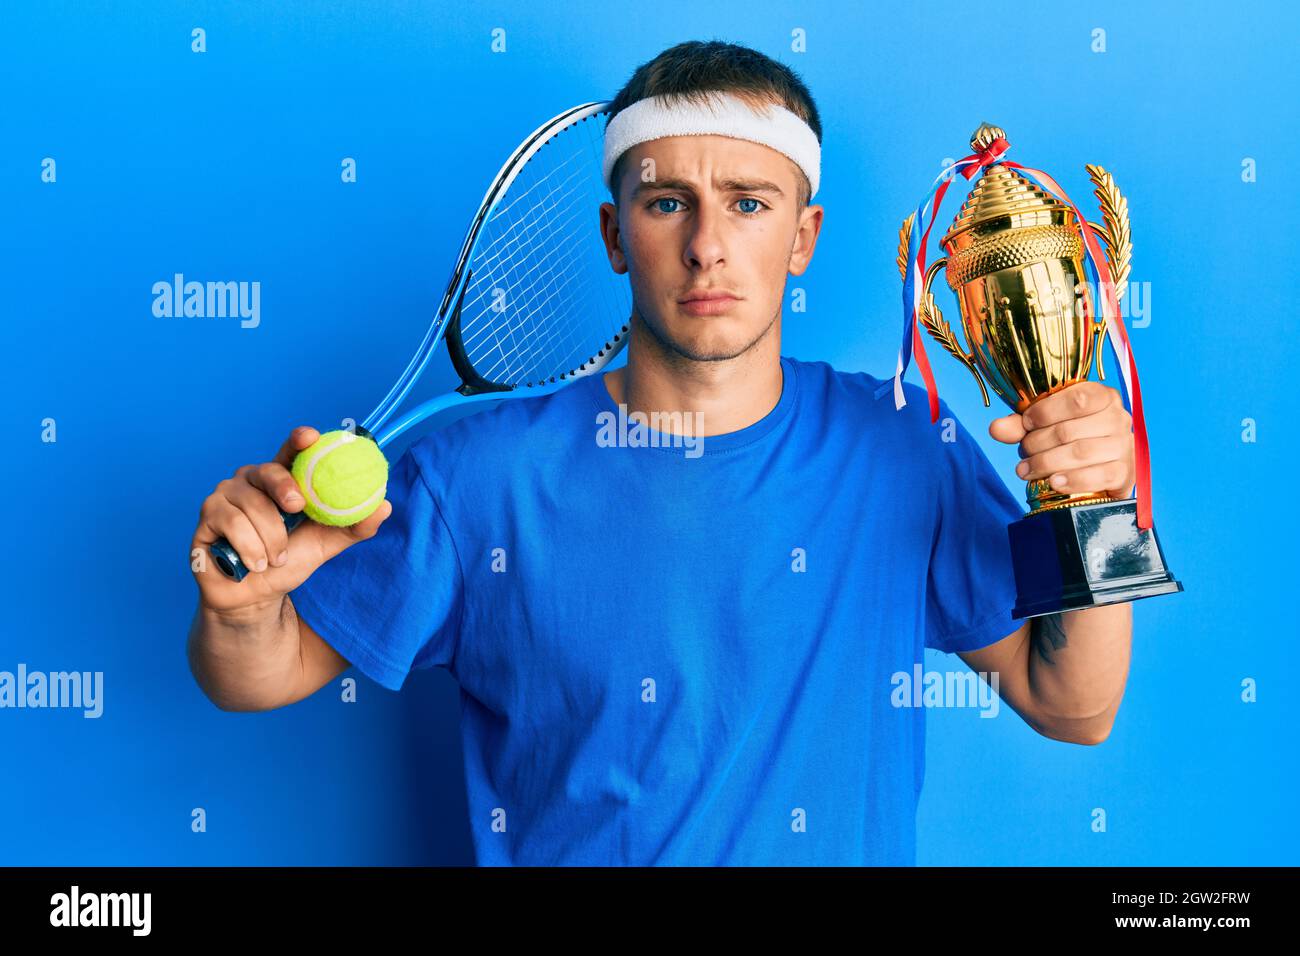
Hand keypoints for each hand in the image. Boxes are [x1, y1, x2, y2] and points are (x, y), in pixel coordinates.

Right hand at [190, 425, 391, 614]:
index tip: (310, 437)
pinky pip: (231, 524)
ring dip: (270, 540)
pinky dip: (250, 549)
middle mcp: (251, 480)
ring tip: (275, 559)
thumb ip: (354, 526)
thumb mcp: (327, 544)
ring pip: (251, 505)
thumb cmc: (289, 561)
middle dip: (283, 488)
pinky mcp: (206, 516)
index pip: (290, 452)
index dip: (298, 441)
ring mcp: (224, 495)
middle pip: (266, 471)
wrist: (255, 596)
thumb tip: (385, 506)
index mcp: (280, 480)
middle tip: (298, 508)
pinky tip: (255, 564)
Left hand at [988, 381, 1134, 499]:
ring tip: (1026, 471)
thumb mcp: (1044, 426)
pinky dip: (1073, 480)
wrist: (1100, 469)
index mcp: (1102, 396)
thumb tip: (996, 429)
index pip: (1077, 399)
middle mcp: (1118, 418)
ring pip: (1080, 453)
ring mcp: (1124, 445)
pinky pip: (1100, 476)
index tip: (1026, 424)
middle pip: (1070, 430)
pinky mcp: (1126, 472)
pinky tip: (1053, 483)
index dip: (1045, 412)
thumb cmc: (1070, 439)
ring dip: (1046, 463)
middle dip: (1037, 443)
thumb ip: (1020, 425)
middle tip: (1022, 453)